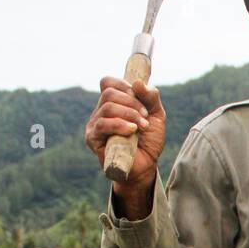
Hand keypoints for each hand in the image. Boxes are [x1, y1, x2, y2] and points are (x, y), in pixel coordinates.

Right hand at [84, 76, 165, 201]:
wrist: (146, 166)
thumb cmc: (149, 141)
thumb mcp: (156, 115)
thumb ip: (151, 97)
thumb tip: (137, 82)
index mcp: (113, 102)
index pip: (108, 82)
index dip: (124, 85)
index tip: (140, 99)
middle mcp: (101, 111)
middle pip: (109, 93)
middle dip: (132, 102)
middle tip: (145, 117)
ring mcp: (95, 124)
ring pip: (107, 107)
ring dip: (129, 114)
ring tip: (142, 127)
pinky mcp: (92, 139)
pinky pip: (102, 124)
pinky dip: (120, 125)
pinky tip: (132, 131)